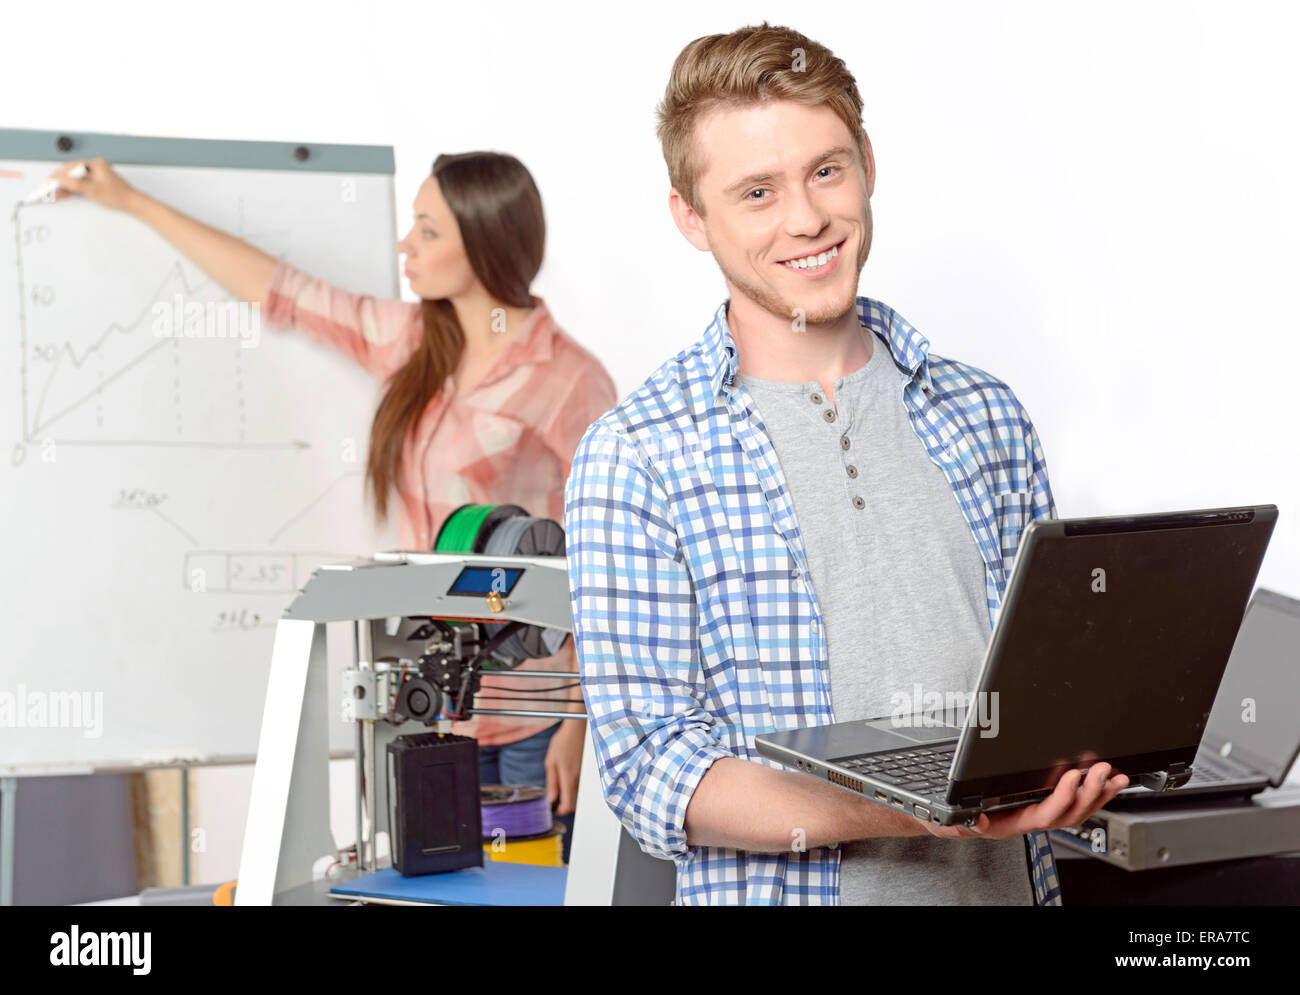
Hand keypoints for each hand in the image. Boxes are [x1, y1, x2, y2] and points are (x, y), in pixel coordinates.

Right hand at [49, 157, 136, 211]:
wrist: (132, 203)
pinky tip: (64, 193)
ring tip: (55, 193)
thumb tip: (60, 180)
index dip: (59, 174)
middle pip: (72, 172)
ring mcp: (95, 173)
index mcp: (96, 164)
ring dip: (65, 185)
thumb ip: (76, 185)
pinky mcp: (96, 181)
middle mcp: (95, 166)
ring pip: (75, 178)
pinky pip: (80, 182)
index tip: (49, 181)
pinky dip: (73, 188)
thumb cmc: (119, 195)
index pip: (72, 166)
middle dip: (60, 181)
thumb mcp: (94, 190)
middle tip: (49, 188)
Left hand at [543, 719, 585, 815]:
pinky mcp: (588, 772)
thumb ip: (552, 783)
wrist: (578, 729)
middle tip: (554, 800)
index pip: (568, 805)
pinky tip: (567, 780)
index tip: (554, 808)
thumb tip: (551, 798)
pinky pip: (582, 787)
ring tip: (559, 789)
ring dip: (570, 797)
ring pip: (578, 796)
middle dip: (565, 805)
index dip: (560, 810)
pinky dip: (574, 789)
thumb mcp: (551, 762)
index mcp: (569, 778)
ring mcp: (586, 776)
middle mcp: (580, 780)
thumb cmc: (563, 743)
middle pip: (575, 803)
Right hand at [919, 763, 1128, 839]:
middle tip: (1101, 770)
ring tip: (1114, 775)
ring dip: (1097, 792)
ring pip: (1075, 808)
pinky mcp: (1039, 798)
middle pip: (1068, 813)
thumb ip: (962, 822)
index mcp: (1010, 823)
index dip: (1061, 797)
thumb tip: (979, 819)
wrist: (943, 814)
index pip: (1043, 814)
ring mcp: (1037, 809)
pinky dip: (1091, 789)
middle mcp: (1028, 818)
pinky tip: (1103, 779)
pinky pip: (1072, 799)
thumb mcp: (946, 820)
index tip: (1072, 776)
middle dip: (1088, 792)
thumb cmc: (948, 817)